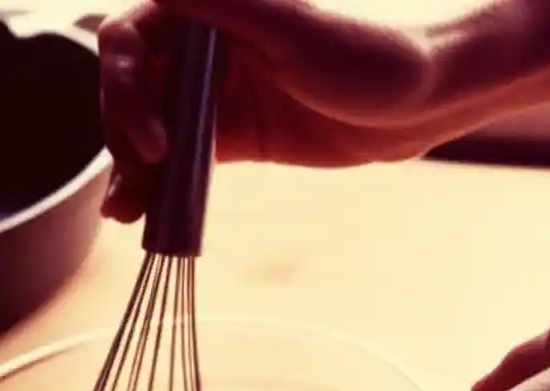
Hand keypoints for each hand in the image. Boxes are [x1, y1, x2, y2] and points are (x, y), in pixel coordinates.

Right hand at [97, 0, 478, 221]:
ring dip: (130, 167)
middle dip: (123, 134)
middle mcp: (204, 48)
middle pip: (131, 88)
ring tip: (126, 211)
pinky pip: (180, 160)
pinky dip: (159, 184)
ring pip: (150, 128)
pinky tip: (146, 212)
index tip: (154, 137)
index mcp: (207, 9)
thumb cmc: (370, 52)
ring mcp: (216, 94)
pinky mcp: (232, 136)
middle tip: (143, 176)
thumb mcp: (293, 27)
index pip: (128, 39)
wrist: (427, 102)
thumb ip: (224, 3)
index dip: (122, 87)